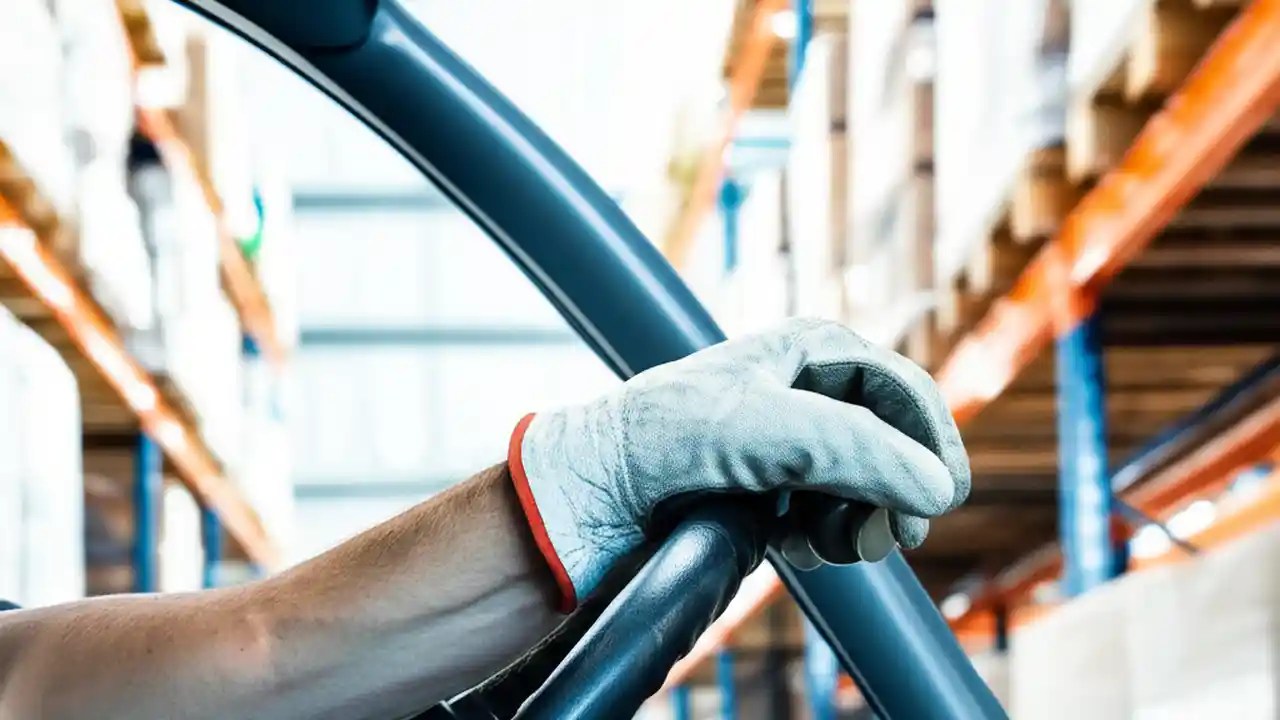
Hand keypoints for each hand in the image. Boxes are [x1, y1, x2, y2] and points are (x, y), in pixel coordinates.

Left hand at [508, 318, 969, 610]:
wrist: (590, 498)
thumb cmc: (660, 439)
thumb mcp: (760, 427)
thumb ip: (854, 449)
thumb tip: (935, 487)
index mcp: (815, 351)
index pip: (905, 392)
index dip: (929, 444)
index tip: (937, 499)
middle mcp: (811, 394)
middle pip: (895, 447)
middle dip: (892, 493)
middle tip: (880, 536)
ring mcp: (794, 449)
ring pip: (869, 493)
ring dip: (858, 525)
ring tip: (817, 540)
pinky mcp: (776, 496)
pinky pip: (832, 523)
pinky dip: (825, 543)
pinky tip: (790, 544)